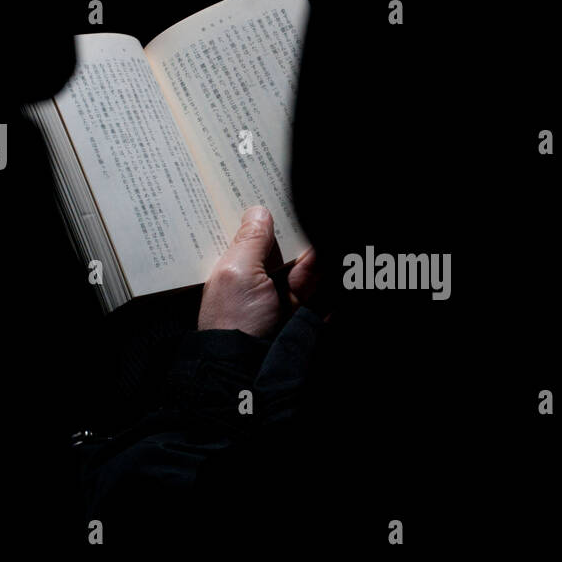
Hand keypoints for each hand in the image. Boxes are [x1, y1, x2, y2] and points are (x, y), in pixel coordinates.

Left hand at [198, 205, 319, 338]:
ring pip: (307, 265)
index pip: (249, 235)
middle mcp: (257, 280)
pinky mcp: (302, 313)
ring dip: (315, 251)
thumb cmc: (233, 320)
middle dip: (296, 230)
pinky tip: (329, 256)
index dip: (263, 216)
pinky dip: (327, 272)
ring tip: (316, 237)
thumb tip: (259, 211)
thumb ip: (251, 241)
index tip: (277, 192)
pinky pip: (320, 288)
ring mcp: (281, 297)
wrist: (250, 369)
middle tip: (303, 211)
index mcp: (232, 268)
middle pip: (283, 246)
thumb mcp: (237, 272)